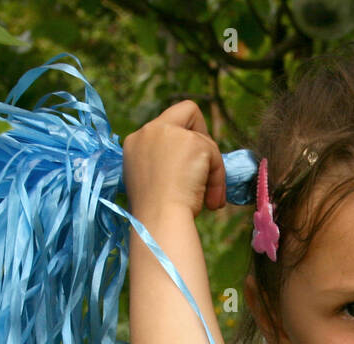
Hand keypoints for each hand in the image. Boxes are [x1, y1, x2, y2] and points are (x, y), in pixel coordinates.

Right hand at [122, 100, 226, 220]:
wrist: (159, 221)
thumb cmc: (156, 214)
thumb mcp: (153, 181)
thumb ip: (166, 163)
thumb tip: (192, 166)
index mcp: (135, 141)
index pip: (166, 122)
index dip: (185, 136)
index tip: (190, 164)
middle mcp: (149, 131)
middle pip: (188, 112)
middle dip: (203, 143)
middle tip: (204, 177)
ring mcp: (170, 133)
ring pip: (205, 141)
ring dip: (211, 172)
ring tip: (208, 200)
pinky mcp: (193, 142)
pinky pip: (215, 156)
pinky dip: (217, 179)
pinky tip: (210, 201)